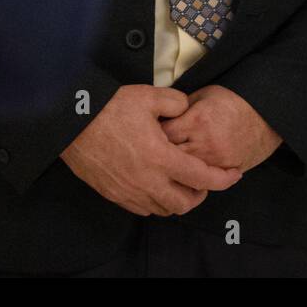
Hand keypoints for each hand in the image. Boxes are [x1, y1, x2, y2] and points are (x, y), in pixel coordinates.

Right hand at [60, 84, 241, 216]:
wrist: (71, 123)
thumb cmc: (109, 108)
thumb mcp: (150, 96)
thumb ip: (176, 103)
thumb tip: (186, 109)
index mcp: (161, 158)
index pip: (202, 178)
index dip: (224, 179)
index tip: (234, 174)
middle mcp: (147, 181)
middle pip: (185, 203)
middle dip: (201, 195)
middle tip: (205, 179)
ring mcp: (129, 191)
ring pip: (163, 209)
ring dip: (178, 199)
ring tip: (182, 182)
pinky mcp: (113, 194)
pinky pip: (142, 208)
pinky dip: (155, 201)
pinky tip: (156, 184)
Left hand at [161, 84, 282, 172]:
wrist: (266, 115)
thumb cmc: (234, 101)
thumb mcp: (205, 94)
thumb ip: (181, 108)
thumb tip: (159, 116)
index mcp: (197, 120)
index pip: (163, 134)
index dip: (153, 133)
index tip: (150, 132)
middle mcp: (204, 143)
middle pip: (169, 156)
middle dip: (160, 153)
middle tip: (154, 149)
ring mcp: (215, 160)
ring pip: (183, 173)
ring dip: (174, 168)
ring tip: (168, 161)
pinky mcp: (224, 171)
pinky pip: (200, 181)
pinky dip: (191, 178)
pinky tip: (185, 172)